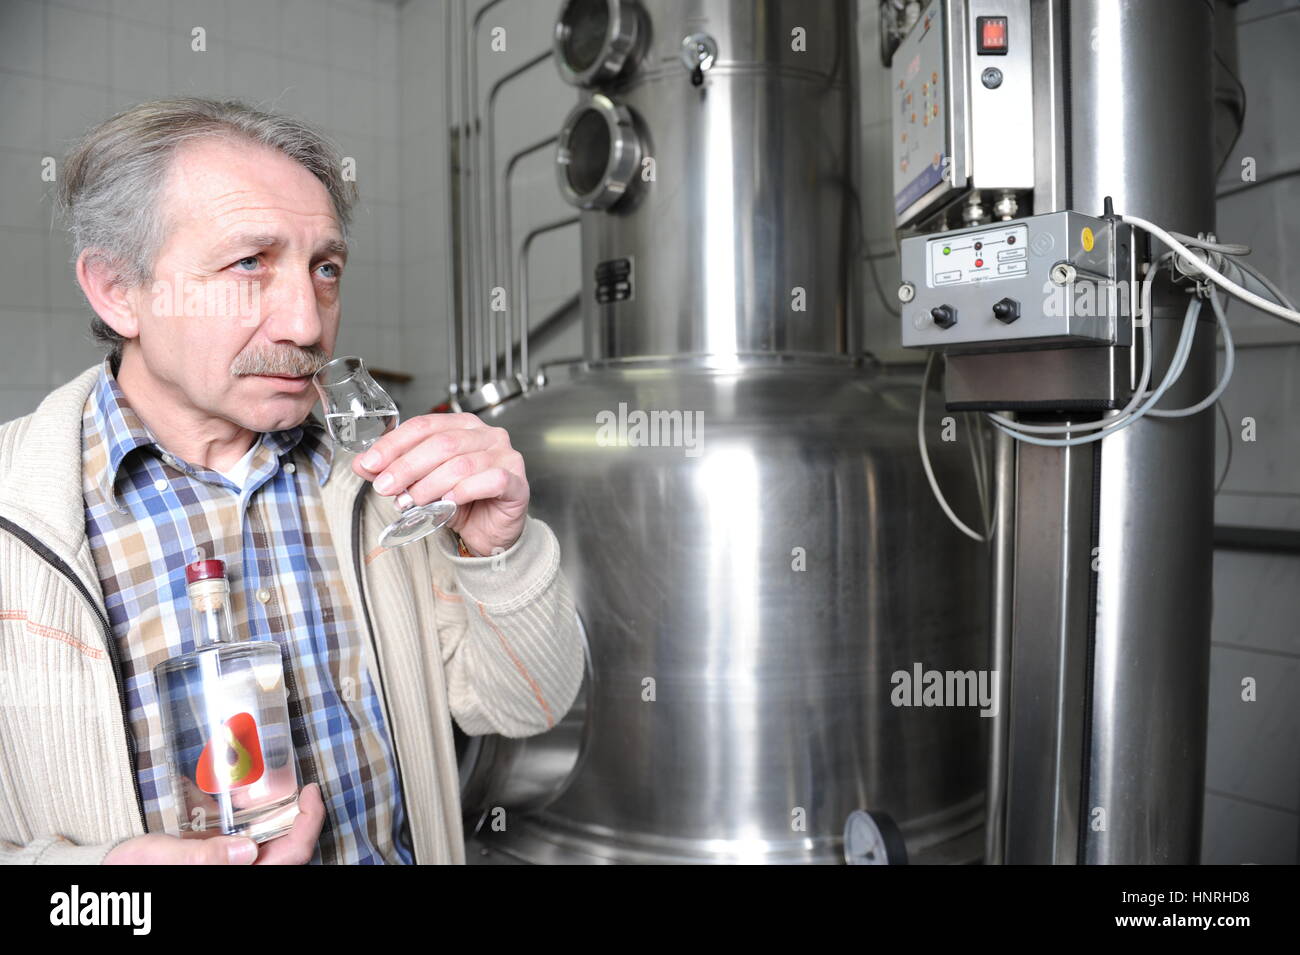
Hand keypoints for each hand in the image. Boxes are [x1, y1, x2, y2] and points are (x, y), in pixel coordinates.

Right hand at [103, 782, 324, 864]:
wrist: (110, 870)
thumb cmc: (133, 869)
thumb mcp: (162, 858)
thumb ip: (203, 856)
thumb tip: (248, 850)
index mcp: (232, 877)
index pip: (292, 855)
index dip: (309, 824)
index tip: (312, 792)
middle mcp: (240, 871)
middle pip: (289, 849)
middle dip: (300, 817)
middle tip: (302, 786)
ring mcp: (233, 865)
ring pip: (274, 845)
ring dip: (282, 818)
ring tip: (280, 789)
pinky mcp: (222, 858)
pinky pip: (253, 842)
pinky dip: (260, 821)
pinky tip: (251, 800)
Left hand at [353, 412, 529, 555]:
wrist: (489, 533)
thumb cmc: (461, 503)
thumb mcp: (421, 484)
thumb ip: (394, 471)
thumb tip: (363, 463)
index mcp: (463, 426)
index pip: (424, 426)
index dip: (394, 444)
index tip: (371, 464)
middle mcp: (487, 435)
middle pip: (441, 443)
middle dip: (407, 466)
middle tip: (387, 487)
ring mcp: (506, 456)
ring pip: (461, 464)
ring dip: (430, 485)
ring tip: (413, 502)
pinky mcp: (517, 482)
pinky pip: (489, 481)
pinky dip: (463, 492)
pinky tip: (447, 503)